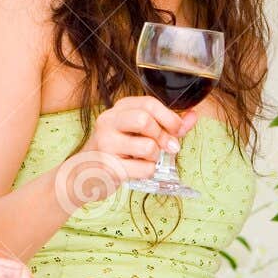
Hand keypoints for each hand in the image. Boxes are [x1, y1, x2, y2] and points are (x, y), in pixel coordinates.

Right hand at [62, 95, 196, 205]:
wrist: (83, 175)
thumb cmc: (116, 151)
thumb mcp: (138, 132)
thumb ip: (167, 124)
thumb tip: (194, 115)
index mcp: (118, 109)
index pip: (149, 103)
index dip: (170, 117)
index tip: (177, 130)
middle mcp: (108, 121)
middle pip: (146, 120)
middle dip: (163, 136)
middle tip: (167, 148)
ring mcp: (105, 144)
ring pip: (147, 146)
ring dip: (155, 157)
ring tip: (145, 159)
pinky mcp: (108, 166)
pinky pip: (143, 169)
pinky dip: (148, 172)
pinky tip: (135, 170)